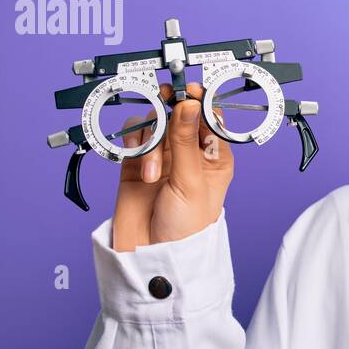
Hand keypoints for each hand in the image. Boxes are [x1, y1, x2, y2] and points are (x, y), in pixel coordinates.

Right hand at [111, 83, 234, 251]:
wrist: (153, 257)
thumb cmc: (186, 229)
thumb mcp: (191, 182)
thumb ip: (185, 140)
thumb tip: (188, 103)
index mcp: (215, 157)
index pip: (209, 116)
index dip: (199, 100)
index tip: (187, 91)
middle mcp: (189, 153)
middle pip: (178, 113)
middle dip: (169, 113)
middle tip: (163, 109)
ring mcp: (162, 156)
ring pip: (154, 123)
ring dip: (151, 141)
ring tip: (153, 173)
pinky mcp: (136, 162)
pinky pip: (134, 136)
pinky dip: (135, 145)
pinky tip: (140, 168)